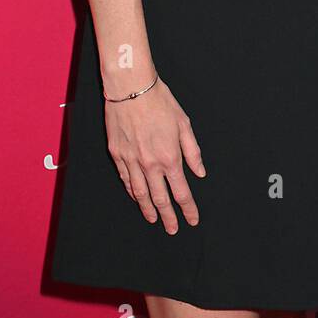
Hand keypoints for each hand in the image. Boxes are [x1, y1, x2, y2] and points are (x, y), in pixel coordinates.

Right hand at [104, 73, 205, 232]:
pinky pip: (126, 179)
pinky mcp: (117, 154)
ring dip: (148, 209)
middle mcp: (150, 163)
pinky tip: (136, 197)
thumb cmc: (160, 102)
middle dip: (168, 217)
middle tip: (173, 229)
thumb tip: (200, 172)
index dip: (188, 208)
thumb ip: (192, 151)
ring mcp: (131, 160)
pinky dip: (132, 191)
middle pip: (160, 199)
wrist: (130, 88)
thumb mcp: (184, 124)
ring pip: (140, 193)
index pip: (181, 191)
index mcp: (170, 157)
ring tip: (154, 220)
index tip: (193, 219)